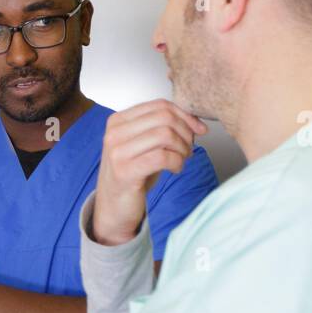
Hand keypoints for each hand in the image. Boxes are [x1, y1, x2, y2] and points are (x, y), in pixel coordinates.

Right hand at [94, 99, 207, 244]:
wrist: (113, 207)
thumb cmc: (132, 174)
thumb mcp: (143, 145)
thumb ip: (161, 128)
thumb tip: (195, 123)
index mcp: (118, 121)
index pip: (159, 105)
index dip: (185, 116)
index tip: (198, 129)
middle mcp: (114, 133)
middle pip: (164, 118)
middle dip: (185, 132)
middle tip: (188, 149)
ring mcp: (117, 152)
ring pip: (165, 135)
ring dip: (182, 148)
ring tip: (182, 159)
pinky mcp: (125, 171)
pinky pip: (162, 157)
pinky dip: (177, 162)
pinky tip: (175, 169)